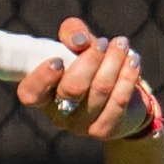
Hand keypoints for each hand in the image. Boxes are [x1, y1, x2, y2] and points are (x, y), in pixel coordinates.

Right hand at [15, 17, 146, 139]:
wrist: (120, 94)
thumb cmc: (91, 66)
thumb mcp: (78, 45)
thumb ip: (72, 33)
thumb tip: (79, 40)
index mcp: (42, 94)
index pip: (30, 93)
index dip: (42, 78)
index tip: (58, 60)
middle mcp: (57, 114)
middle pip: (73, 88)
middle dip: (91, 59)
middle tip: (103, 43)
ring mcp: (80, 126)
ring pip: (100, 90)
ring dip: (114, 61)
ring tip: (121, 44)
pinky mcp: (104, 130)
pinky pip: (118, 101)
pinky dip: (128, 77)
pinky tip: (133, 61)